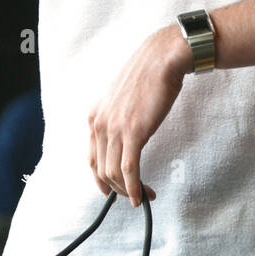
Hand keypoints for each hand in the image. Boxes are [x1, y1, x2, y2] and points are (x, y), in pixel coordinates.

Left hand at [87, 26, 192, 207]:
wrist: (162, 59)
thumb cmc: (147, 75)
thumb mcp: (121, 99)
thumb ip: (117, 117)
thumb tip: (125, 135)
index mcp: (95, 116)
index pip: (92, 158)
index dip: (102, 179)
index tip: (114, 189)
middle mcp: (99, 124)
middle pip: (101, 170)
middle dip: (117, 189)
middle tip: (133, 196)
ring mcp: (115, 129)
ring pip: (114, 173)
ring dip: (128, 190)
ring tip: (143, 196)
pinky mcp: (133, 133)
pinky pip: (130, 169)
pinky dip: (134, 187)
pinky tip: (141, 196)